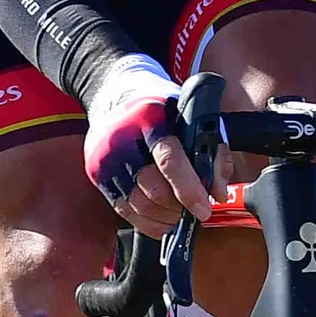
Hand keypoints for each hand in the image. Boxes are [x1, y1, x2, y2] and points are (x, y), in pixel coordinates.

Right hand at [81, 56, 212, 237]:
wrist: (113, 94)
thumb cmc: (158, 108)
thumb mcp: (190, 118)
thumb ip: (211, 153)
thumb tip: (217, 194)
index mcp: (150, 120)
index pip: (169, 161)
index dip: (189, 190)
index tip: (203, 209)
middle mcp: (124, 140)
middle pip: (153, 189)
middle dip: (178, 207)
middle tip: (192, 209)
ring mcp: (107, 159)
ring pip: (138, 204)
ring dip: (164, 217)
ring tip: (178, 213)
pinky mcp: (97, 175)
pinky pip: (123, 209)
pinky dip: (145, 222)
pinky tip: (160, 220)